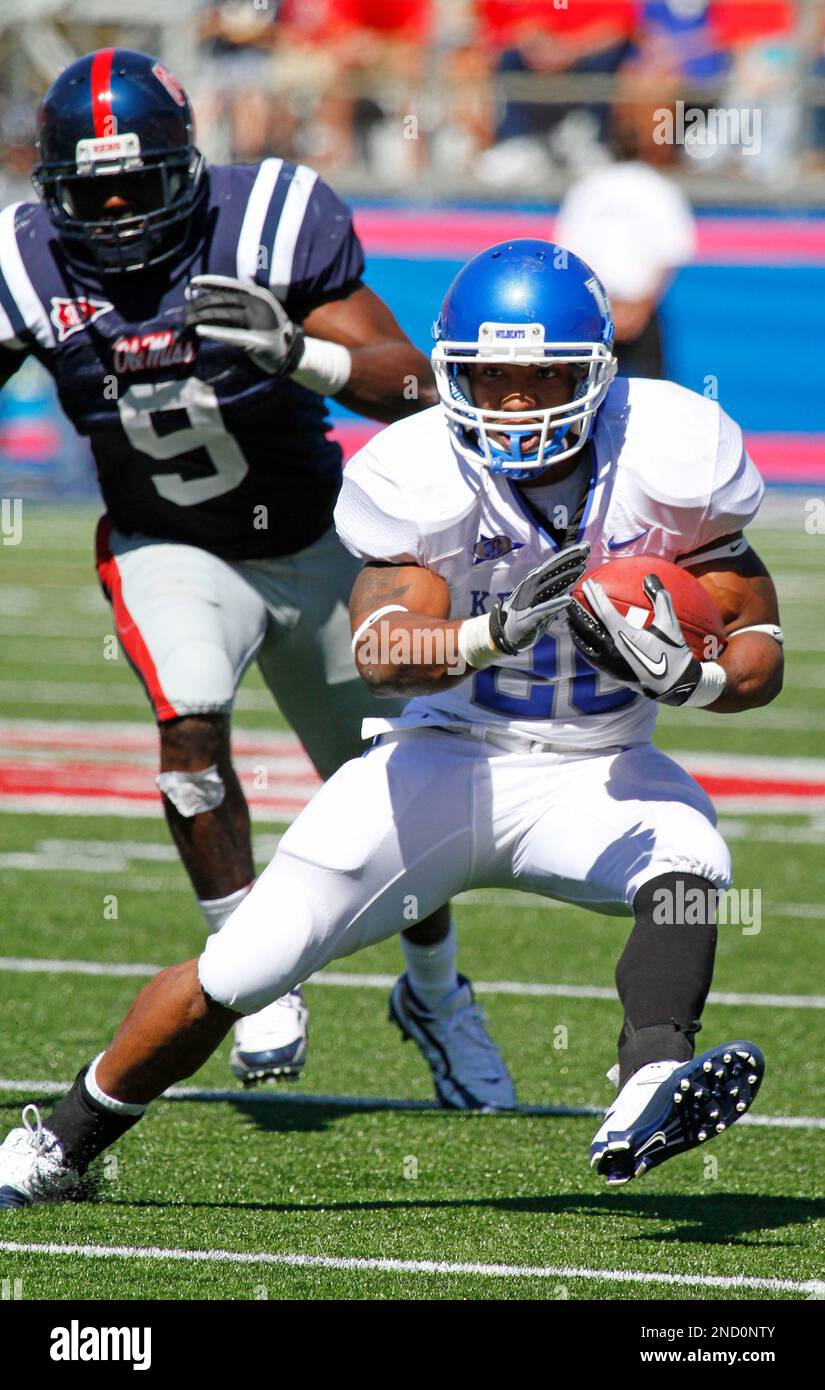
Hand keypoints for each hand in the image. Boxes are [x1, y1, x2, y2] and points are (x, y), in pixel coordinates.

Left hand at [185, 274, 303, 375]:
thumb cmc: (270, 332)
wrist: (293, 354)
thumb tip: (210, 301)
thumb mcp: (258, 312)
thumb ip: (240, 305)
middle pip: (223, 301)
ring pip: (224, 316)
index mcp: (258, 295)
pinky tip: (200, 332)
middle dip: (201, 305)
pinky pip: (231, 335)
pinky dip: (214, 333)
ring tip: (188, 322)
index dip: (210, 282)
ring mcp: (259, 322)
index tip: (192, 283)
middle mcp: (259, 305)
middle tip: (186, 312)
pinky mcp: (257, 341)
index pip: (230, 284)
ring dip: (203, 318)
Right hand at [490, 543, 589, 655]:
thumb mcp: (542, 598)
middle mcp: (531, 587)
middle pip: (553, 570)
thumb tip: (573, 577)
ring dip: (566, 576)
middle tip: (587, 548)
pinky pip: (544, 609)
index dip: (569, 555)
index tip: (585, 547)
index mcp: (535, 581)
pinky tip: (568, 600)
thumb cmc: (525, 614)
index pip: (554, 565)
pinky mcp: (529, 618)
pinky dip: (555, 604)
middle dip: (570, 558)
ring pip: (550, 585)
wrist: (504, 633)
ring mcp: (528, 601)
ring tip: (582, 568)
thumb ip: (555, 588)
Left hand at [567, 573, 702, 704]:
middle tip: (568, 599)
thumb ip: (660, 598)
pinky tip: (581, 640)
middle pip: (587, 627)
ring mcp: (609, 663)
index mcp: (625, 636)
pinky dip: (582, 646)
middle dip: (576, 612)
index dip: (594, 596)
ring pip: (584, 645)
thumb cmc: (673, 653)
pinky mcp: (610, 673)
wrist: (675, 685)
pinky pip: (590, 657)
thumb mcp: (669, 623)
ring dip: (576, 630)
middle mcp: (612, 650)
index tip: (587, 584)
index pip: (603, 611)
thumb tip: (650, 577)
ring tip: (569, 619)